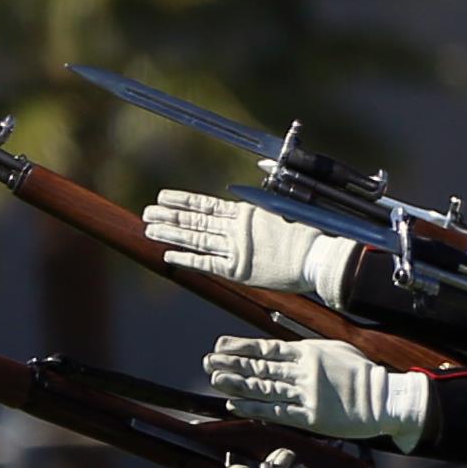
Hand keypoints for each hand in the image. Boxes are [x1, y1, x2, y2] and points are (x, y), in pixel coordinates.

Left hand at [143, 191, 351, 303]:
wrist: (319, 258)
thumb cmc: (310, 236)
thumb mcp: (284, 213)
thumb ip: (263, 211)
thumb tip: (252, 202)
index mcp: (246, 213)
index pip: (206, 205)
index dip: (183, 201)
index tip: (163, 197)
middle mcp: (235, 230)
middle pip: (195, 221)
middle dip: (169, 217)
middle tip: (147, 213)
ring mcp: (235, 249)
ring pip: (194, 239)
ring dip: (170, 234)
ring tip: (149, 229)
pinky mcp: (237, 270)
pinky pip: (204, 263)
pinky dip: (185, 259)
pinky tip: (167, 254)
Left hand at [203, 335, 425, 443]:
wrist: (386, 400)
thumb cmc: (364, 375)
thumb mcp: (336, 351)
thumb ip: (308, 351)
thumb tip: (284, 350)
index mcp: (308, 352)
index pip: (266, 349)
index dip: (240, 348)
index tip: (219, 346)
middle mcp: (303, 372)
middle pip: (259, 367)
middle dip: (231, 365)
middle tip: (208, 363)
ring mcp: (306, 394)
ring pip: (263, 388)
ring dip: (237, 385)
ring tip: (216, 380)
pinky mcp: (311, 417)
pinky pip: (276, 412)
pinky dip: (253, 408)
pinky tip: (235, 404)